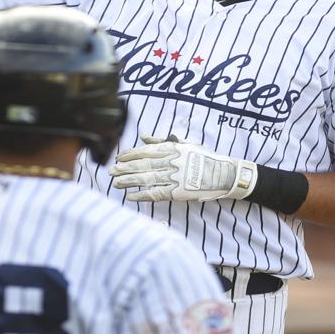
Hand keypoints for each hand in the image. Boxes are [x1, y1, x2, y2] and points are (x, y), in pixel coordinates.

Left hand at [110, 136, 258, 203]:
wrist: (224, 174)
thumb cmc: (206, 157)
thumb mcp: (186, 143)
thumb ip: (163, 141)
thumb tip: (144, 137)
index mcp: (173, 149)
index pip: (146, 151)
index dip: (130, 154)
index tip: (118, 157)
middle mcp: (172, 162)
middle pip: (143, 165)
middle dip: (125, 168)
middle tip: (110, 171)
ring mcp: (175, 177)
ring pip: (146, 179)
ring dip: (129, 181)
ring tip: (116, 183)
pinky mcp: (178, 192)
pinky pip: (156, 194)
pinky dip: (142, 195)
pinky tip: (131, 196)